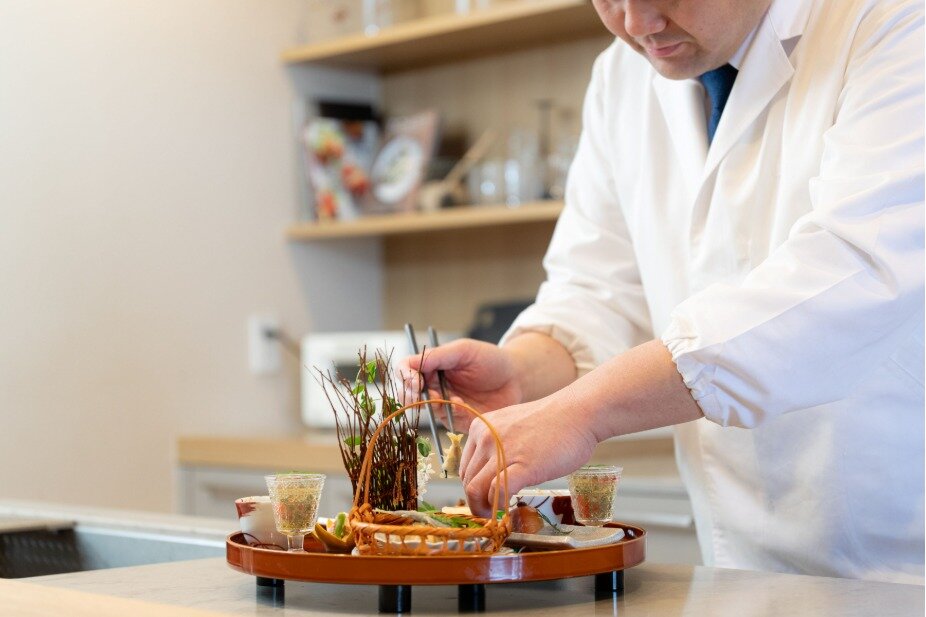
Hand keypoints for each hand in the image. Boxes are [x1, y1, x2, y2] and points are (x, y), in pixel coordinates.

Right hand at [396, 339, 524, 431]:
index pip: (405, 370)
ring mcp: (443, 403)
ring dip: (437, 406)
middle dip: (412, 397)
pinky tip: (465, 406)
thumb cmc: (491, 359)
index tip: (416, 382)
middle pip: (407, 393)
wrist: (516, 379)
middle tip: (426, 396)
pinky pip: (446, 421)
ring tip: (456, 399)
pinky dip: (453, 414)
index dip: (404, 377)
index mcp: (431, 365)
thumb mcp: (464, 350)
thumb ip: (437, 355)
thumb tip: (411, 364)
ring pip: (426, 409)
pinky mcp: (456, 419)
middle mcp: (432, 384)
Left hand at [458, 393, 598, 517]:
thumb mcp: (511, 426)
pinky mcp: (523, 466)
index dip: (472, 487)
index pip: (465, 467)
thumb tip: (490, 473)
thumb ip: (496, 445)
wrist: (578, 413)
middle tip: (490, 511)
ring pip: (476, 489)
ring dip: (483, 508)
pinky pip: (497, 493)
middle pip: (468, 480)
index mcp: (481, 427)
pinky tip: (507, 508)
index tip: (484, 497)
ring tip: (495, 514)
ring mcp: (502, 451)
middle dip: (476, 501)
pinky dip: (498, 506)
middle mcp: (486, 437)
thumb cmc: (551, 422)